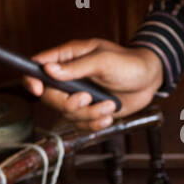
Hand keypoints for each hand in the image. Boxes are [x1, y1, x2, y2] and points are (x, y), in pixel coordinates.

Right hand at [22, 39, 163, 132]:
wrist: (150, 80)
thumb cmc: (129, 63)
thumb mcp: (103, 62)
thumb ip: (76, 67)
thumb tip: (48, 70)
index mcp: (68, 58)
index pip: (38, 67)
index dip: (32, 80)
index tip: (39, 91)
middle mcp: (69, 77)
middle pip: (50, 98)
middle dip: (69, 104)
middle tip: (89, 99)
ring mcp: (79, 95)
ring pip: (67, 114)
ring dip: (89, 114)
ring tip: (110, 104)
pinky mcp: (89, 110)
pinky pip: (81, 125)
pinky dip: (95, 124)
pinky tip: (109, 115)